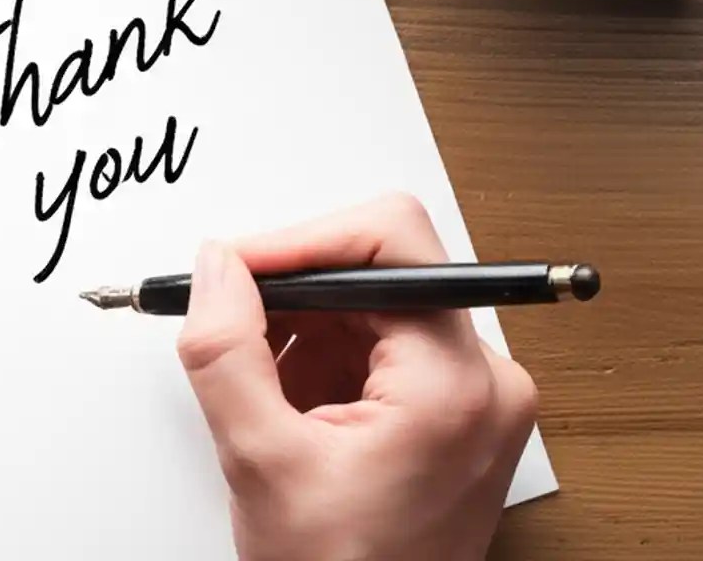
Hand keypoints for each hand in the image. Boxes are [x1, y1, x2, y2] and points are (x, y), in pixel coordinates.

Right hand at [176, 193, 538, 560]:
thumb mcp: (260, 462)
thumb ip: (227, 352)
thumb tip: (218, 268)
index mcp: (455, 385)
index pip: (392, 240)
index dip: (303, 239)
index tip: (242, 266)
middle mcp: (485, 379)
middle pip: (382, 270)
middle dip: (296, 294)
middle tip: (235, 327)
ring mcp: (475, 395)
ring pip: (376, 305)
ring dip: (307, 330)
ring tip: (270, 394)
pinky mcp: (456, 409)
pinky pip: (383, 345)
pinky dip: (326, 359)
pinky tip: (297, 408)